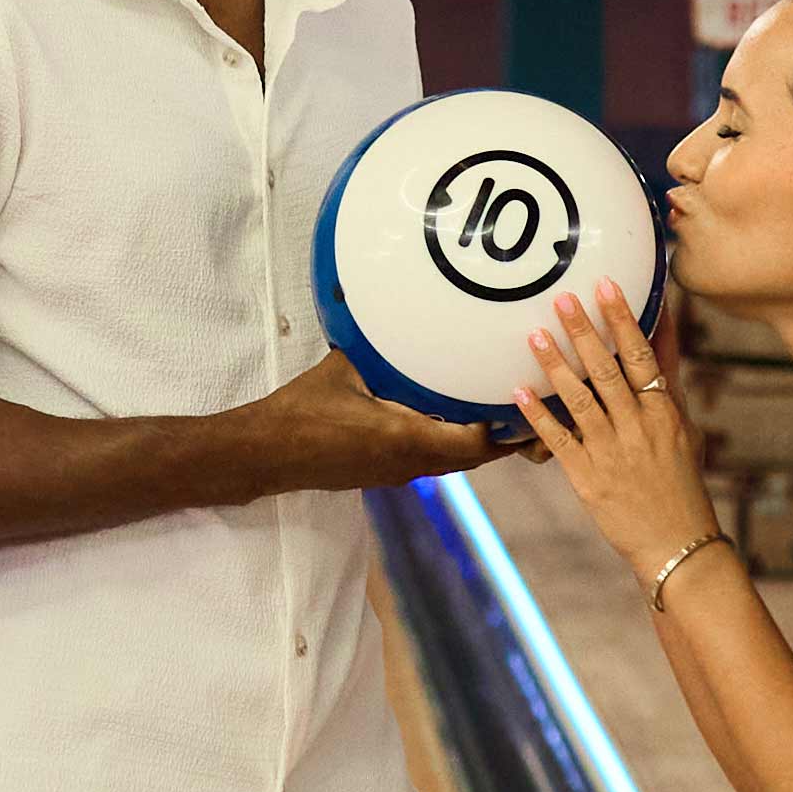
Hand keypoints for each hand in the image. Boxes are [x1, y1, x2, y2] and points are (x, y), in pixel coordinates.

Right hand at [227, 349, 507, 495]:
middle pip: (471, 458)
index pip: (474, 442)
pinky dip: (447, 446)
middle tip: (524, 415)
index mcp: (405, 438)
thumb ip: (378, 352)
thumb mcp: (344, 369)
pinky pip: (429, 463)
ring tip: (495, 418)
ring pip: (452, 464)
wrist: (268, 453)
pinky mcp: (382, 476)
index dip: (504, 430)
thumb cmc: (302, 410)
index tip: (522, 407)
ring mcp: (395, 475)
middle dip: (500, 440)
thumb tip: (396, 315)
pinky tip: (447, 423)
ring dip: (475, 445)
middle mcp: (408, 464)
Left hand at [520, 286, 722, 583]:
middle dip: (584, 332)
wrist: (677, 543)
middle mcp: (638, 427)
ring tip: (533, 335)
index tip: (606, 286)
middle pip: (607, 371)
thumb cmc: (682, 483)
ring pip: (580, 400)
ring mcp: (611, 452)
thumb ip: (668, 382)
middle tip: (561, 298)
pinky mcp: (588, 478)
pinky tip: (518, 392)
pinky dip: (538, 416)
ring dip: (555, 366)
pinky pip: (559, 441)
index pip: (642, 357)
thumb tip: (664, 332)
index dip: (623, 319)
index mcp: (665, 413)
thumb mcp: (685, 429)